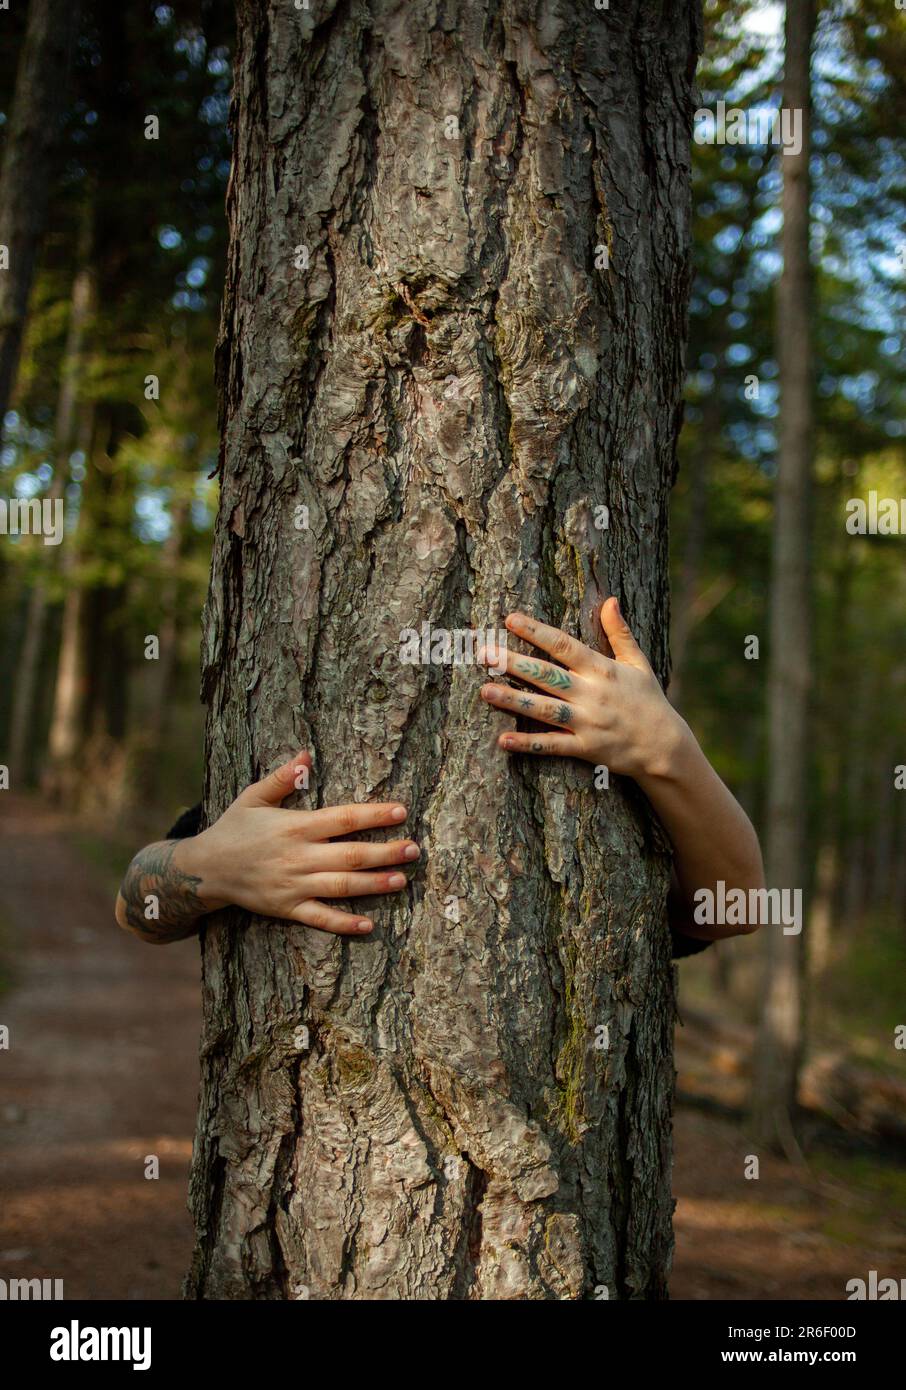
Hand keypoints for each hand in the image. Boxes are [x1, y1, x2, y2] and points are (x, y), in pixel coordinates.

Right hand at [178, 752, 418, 935]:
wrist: (204, 869)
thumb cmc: (234, 828)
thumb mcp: (253, 796)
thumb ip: (282, 777)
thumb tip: (307, 753)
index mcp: (294, 826)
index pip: (343, 819)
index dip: (374, 815)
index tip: (401, 811)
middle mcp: (297, 856)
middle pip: (350, 855)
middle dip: (385, 852)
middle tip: (414, 850)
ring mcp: (293, 885)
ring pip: (341, 887)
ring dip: (374, 884)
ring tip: (402, 880)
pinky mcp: (287, 909)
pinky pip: (319, 918)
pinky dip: (344, 924)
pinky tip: (369, 925)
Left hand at [479, 599, 688, 781]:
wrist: (664, 746)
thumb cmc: (649, 701)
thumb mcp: (638, 663)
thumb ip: (619, 632)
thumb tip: (610, 599)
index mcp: (602, 669)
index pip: (563, 646)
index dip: (536, 632)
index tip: (510, 620)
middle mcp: (591, 694)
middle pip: (546, 675)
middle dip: (514, 663)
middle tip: (484, 653)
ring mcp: (587, 722)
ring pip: (543, 709)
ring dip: (513, 700)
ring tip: (485, 691)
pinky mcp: (585, 747)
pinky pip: (552, 745)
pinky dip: (528, 743)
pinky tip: (503, 739)